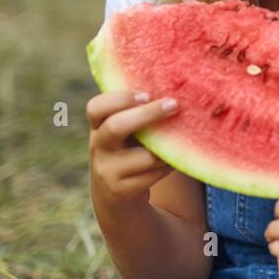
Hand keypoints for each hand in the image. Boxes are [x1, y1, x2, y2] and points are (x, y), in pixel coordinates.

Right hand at [86, 90, 178, 206]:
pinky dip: (169, 165)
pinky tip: (176, 159)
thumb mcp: (125, 131)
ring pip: (146, 156)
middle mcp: (98, 147)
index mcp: (98, 126)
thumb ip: (137, 113)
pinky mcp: (121, 190)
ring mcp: (107, 170)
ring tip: (182, 139)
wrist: (115, 192)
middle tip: (174, 104)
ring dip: (168, 147)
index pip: (96, 107)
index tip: (147, 94)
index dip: (120, 99)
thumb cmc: (128, 149)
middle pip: (116, 126)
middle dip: (147, 114)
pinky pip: (154, 173)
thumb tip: (175, 87)